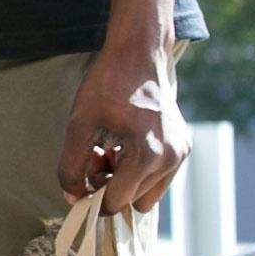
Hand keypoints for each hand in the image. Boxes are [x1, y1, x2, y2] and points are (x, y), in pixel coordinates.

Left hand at [58, 33, 190, 215]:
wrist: (140, 53)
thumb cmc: (108, 84)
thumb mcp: (80, 125)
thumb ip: (71, 167)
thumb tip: (72, 198)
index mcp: (148, 154)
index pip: (116, 201)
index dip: (93, 195)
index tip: (81, 176)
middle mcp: (170, 158)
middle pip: (132, 201)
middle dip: (110, 186)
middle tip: (95, 156)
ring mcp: (180, 153)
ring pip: (146, 194)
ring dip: (125, 180)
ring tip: (109, 149)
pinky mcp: (183, 147)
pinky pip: (158, 178)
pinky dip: (139, 170)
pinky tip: (125, 144)